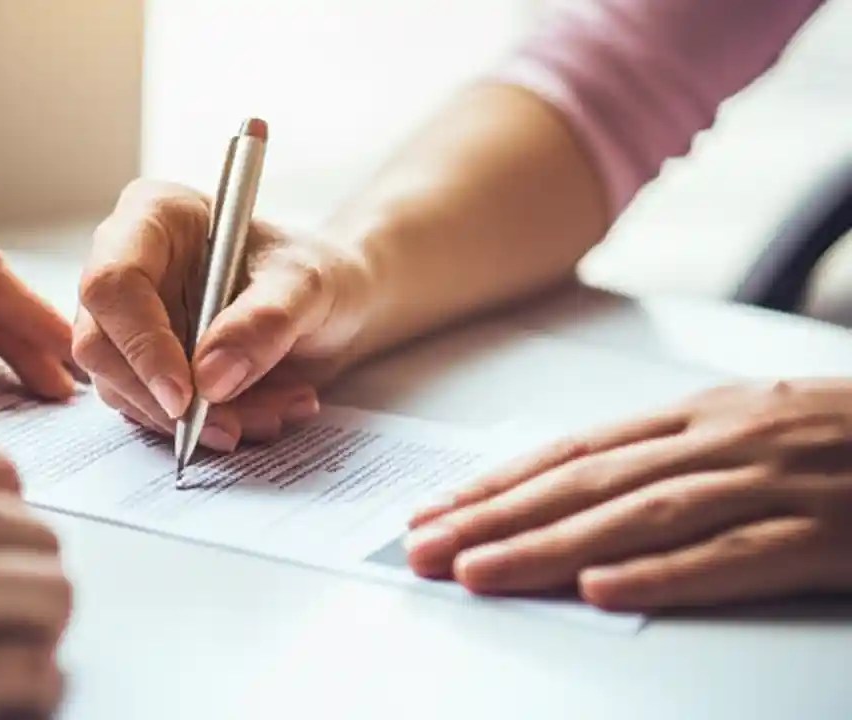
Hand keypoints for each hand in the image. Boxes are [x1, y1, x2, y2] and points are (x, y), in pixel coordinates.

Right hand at [74, 179, 374, 450]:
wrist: (337, 307)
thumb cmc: (318, 274)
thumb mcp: (307, 287)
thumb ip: (263, 322)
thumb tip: (209, 379)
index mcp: (153, 218)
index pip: (113, 283)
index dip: (141, 343)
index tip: (186, 396)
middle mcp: (129, 265)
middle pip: (100, 344)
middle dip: (162, 398)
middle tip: (227, 427)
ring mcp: (131, 320)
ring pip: (123, 388)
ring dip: (196, 419)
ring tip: (273, 412)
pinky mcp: (145, 365)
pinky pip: (151, 410)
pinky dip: (206, 426)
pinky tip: (263, 413)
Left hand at [405, 381, 851, 610]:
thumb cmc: (847, 436)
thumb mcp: (754, 427)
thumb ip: (673, 455)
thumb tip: (580, 490)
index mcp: (701, 416)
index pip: (574, 452)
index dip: (498, 483)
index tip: (435, 511)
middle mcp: (722, 441)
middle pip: (586, 483)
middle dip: (495, 518)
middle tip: (422, 551)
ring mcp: (772, 485)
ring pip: (638, 518)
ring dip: (548, 547)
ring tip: (478, 573)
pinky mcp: (824, 535)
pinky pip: (735, 558)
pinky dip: (664, 574)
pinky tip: (602, 590)